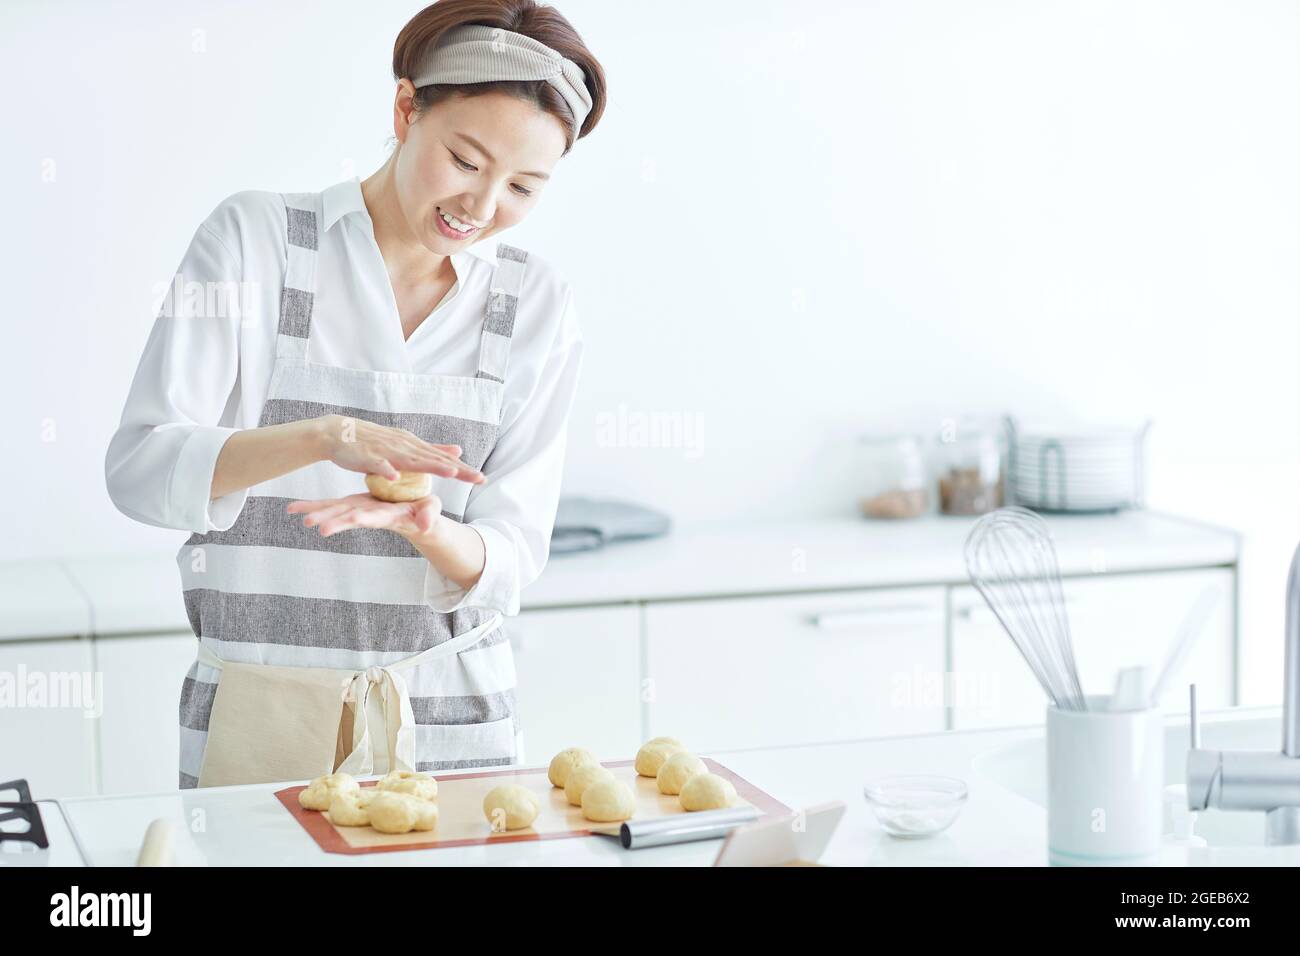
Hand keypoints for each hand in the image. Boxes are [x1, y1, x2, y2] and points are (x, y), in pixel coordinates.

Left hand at [287, 492, 446, 542]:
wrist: (414, 516)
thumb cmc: (425, 513)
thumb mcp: (431, 512)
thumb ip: (428, 517)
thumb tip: (426, 525)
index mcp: (388, 515)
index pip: (375, 517)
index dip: (364, 517)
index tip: (354, 519)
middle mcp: (369, 515)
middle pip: (349, 518)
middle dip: (333, 520)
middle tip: (315, 524)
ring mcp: (358, 510)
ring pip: (335, 512)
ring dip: (318, 514)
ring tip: (300, 517)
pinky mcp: (352, 505)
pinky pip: (329, 505)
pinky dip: (312, 506)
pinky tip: (292, 508)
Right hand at [314, 414, 484, 484]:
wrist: (339, 432)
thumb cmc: (375, 442)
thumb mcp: (407, 445)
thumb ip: (432, 451)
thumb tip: (458, 452)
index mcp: (414, 446)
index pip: (443, 460)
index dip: (463, 470)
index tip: (483, 479)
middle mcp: (405, 446)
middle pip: (434, 460)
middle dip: (457, 470)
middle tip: (478, 479)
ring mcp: (386, 451)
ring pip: (411, 460)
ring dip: (430, 465)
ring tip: (450, 473)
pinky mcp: (367, 457)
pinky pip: (378, 465)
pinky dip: (387, 470)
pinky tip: (395, 477)